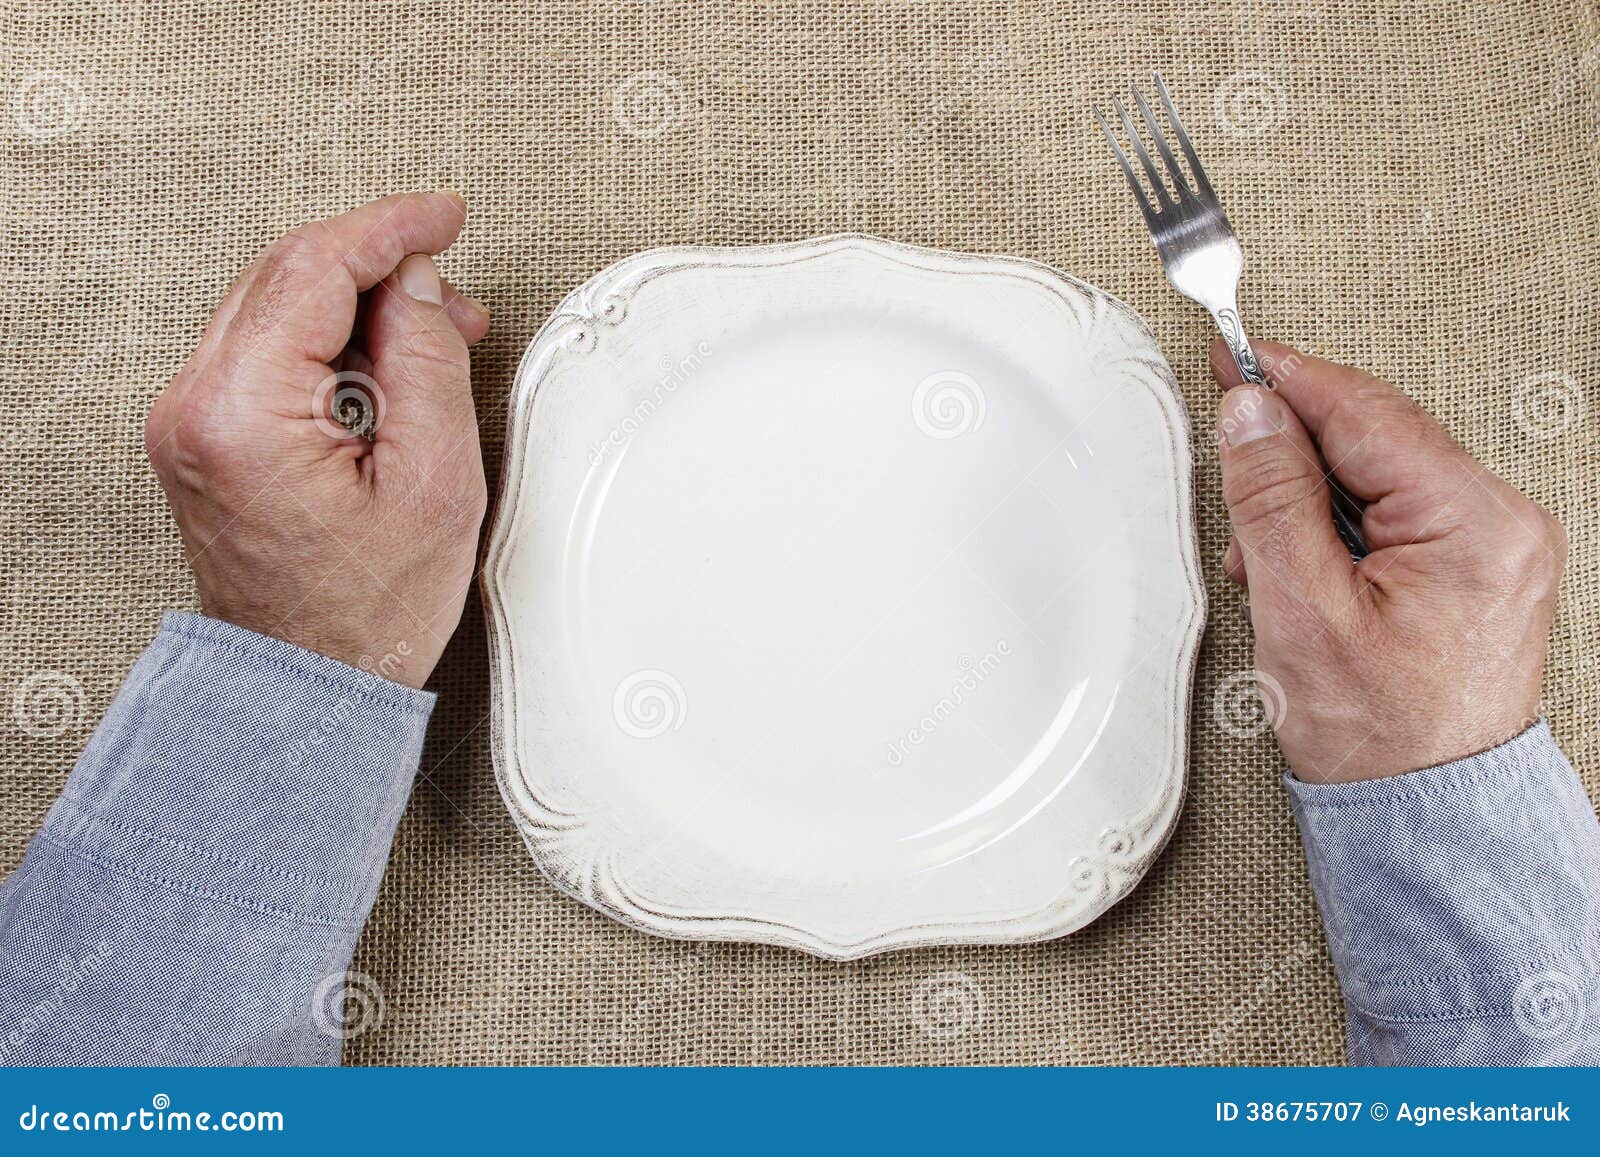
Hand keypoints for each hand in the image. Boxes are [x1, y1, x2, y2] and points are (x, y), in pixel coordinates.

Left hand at [145, 193, 490, 688]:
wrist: (308, 683)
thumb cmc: (364, 614)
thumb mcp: (435, 482)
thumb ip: (426, 361)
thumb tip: (416, 285)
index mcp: (243, 411)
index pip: (314, 267)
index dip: (390, 228)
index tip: (440, 216)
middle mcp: (195, 405)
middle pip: (287, 275)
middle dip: (379, 270)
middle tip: (452, 299)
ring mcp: (189, 419)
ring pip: (277, 307)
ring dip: (358, 308)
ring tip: (429, 347)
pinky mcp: (203, 433)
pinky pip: (265, 349)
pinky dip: (328, 343)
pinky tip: (380, 372)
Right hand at [1211, 339, 1565, 782]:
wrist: (1428, 817)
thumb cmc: (1383, 739)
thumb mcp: (1303, 611)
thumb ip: (1273, 500)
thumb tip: (1253, 414)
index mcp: (1475, 523)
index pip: (1367, 414)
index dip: (1290, 379)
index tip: (1236, 357)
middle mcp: (1503, 524)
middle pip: (1377, 438)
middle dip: (1295, 451)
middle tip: (1235, 455)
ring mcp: (1496, 546)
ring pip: (1382, 475)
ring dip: (1311, 498)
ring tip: (1269, 556)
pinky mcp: (1477, 569)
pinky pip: (1398, 513)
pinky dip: (1340, 527)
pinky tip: (1305, 567)